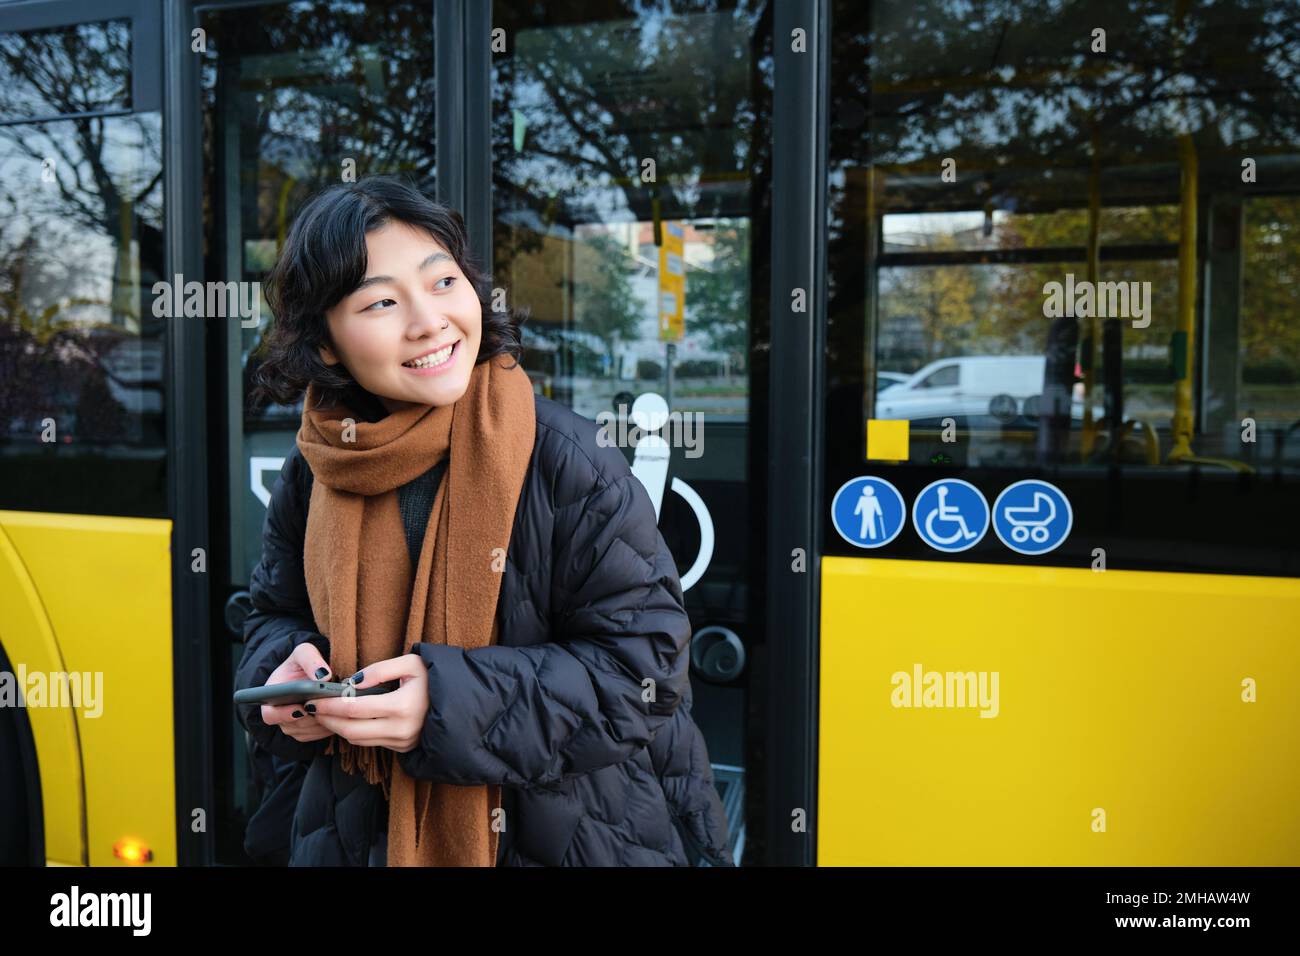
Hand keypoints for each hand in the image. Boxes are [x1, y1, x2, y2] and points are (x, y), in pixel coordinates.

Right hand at [260, 641, 335, 744]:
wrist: (310, 673)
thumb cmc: (302, 663)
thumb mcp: (303, 653)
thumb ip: (310, 659)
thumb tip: (323, 676)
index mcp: (272, 697)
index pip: (270, 714)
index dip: (283, 714)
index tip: (301, 708)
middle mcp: (281, 716)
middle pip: (294, 725)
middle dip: (312, 716)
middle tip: (330, 706)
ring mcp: (294, 726)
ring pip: (309, 731)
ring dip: (323, 720)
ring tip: (338, 706)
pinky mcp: (309, 732)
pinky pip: (319, 735)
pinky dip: (330, 725)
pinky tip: (340, 712)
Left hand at [306, 654, 428, 752]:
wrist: (459, 701)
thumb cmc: (433, 677)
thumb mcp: (411, 663)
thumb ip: (380, 669)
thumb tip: (352, 682)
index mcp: (402, 706)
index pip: (354, 709)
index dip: (330, 705)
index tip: (313, 699)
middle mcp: (401, 729)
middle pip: (351, 730)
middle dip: (327, 720)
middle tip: (312, 708)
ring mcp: (402, 742)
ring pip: (358, 740)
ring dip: (337, 728)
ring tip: (324, 714)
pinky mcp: (402, 748)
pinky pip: (370, 742)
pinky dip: (353, 732)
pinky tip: (345, 720)